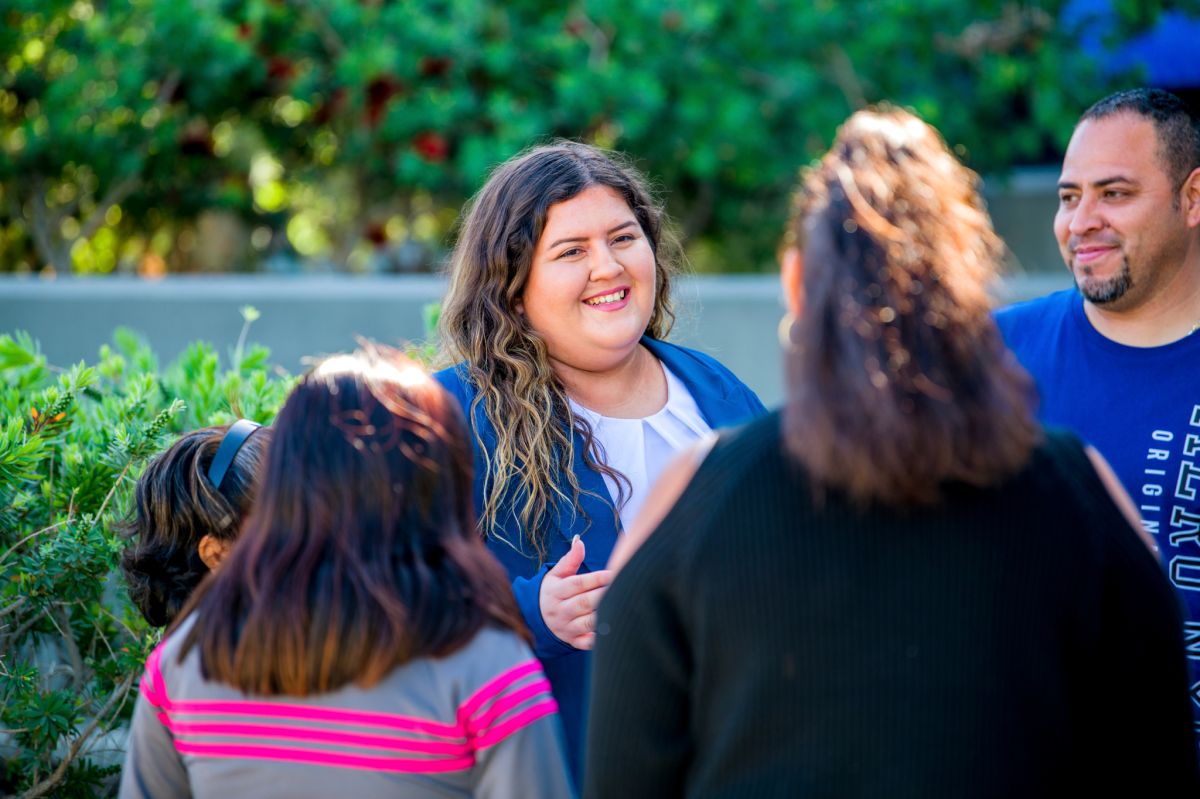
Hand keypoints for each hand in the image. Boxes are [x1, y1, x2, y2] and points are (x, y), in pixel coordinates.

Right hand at [539, 535, 612, 649]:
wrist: (535, 619)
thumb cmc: (553, 592)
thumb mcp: (556, 575)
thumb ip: (570, 560)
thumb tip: (580, 542)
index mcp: (556, 592)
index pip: (577, 584)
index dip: (596, 578)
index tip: (614, 573)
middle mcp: (561, 611)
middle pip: (584, 603)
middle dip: (603, 595)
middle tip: (622, 587)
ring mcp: (567, 628)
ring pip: (588, 623)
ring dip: (604, 615)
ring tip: (622, 605)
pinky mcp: (573, 641)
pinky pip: (588, 642)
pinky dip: (600, 638)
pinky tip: (614, 629)